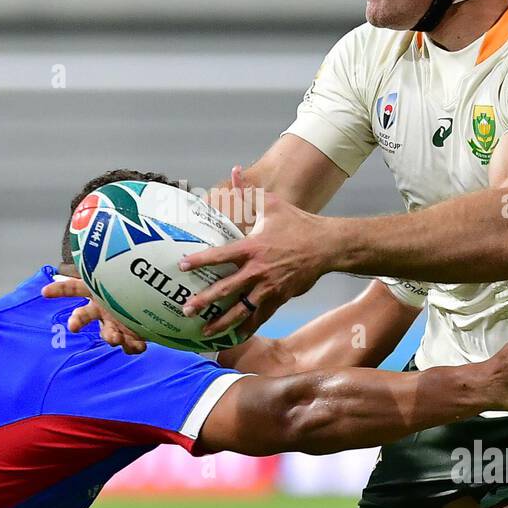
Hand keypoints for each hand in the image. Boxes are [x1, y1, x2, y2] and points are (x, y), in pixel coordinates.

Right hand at [41, 276, 147, 353]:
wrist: (155, 305)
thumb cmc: (139, 286)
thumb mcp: (129, 275)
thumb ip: (121, 268)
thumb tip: (115, 249)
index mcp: (98, 293)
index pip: (74, 288)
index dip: (60, 289)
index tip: (45, 292)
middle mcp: (103, 310)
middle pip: (84, 316)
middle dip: (77, 320)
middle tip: (72, 326)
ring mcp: (116, 324)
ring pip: (107, 334)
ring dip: (109, 337)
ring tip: (115, 337)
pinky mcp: (130, 337)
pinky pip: (128, 345)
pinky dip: (133, 347)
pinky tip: (140, 346)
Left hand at [179, 167, 331, 338]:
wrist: (326, 246)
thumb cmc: (297, 223)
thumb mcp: (271, 204)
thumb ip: (247, 191)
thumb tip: (234, 170)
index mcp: (252, 248)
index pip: (220, 256)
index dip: (199, 261)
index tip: (181, 266)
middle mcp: (257, 271)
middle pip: (226, 289)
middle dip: (204, 300)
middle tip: (186, 308)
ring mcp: (268, 288)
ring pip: (241, 310)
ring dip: (221, 322)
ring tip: (204, 331)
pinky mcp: (279, 299)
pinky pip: (259, 317)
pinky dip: (246, 328)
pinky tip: (234, 337)